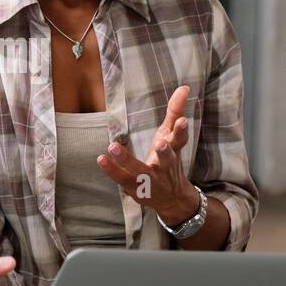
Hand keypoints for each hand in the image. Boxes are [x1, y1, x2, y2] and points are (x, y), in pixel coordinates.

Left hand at [96, 84, 199, 224]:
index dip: (181, 130)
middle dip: (165, 152)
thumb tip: (184, 87)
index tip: (183, 120)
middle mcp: (164, 167)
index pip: (180, 140)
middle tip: (161, 143)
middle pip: (167, 159)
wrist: (172, 198)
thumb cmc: (168, 160)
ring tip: (113, 147)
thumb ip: (174, 112)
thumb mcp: (171, 135)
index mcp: (174, 151)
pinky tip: (101, 159)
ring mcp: (150, 180)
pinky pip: (122, 179)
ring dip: (127, 160)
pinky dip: (112, 170)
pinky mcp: (136, 188)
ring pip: (141, 171)